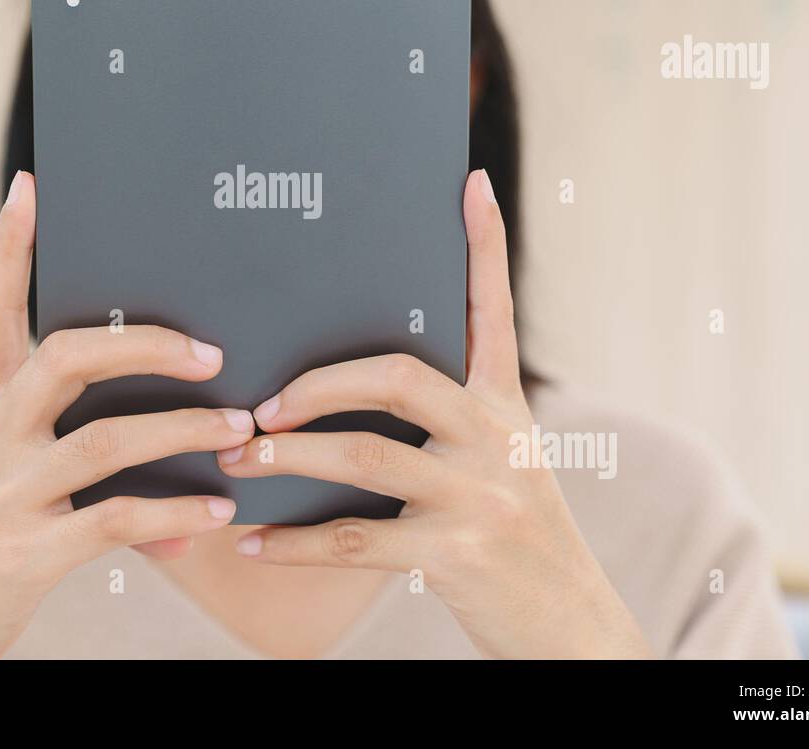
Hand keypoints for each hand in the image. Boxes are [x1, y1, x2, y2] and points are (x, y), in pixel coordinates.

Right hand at [0, 171, 254, 657]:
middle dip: (144, 344)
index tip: (31, 186)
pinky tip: (217, 514)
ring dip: (182, 431)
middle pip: (64, 358)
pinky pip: (115, 519)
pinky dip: (174, 513)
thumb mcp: (6, 491)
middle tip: (210, 350)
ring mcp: (2, 495)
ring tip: (237, 428)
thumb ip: (88, 473)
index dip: (11, 247)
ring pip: (105, 440)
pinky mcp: (24, 552)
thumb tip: (194, 485)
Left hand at [217, 168, 650, 658]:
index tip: (468, 183)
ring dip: (286, 458)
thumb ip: (455, 418)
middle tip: (264, 402)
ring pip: (363, 457)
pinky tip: (253, 540)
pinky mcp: (456, 555)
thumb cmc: (516, 535)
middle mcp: (496, 437)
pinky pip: (354, 540)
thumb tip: (358, 384)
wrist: (571, 626)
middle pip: (397, 376)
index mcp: (505, 406)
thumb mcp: (505, 461)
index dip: (484, 245)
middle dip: (318, 383)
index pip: (492, 312)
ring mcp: (479, 495)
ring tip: (237, 458)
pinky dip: (294, 542)